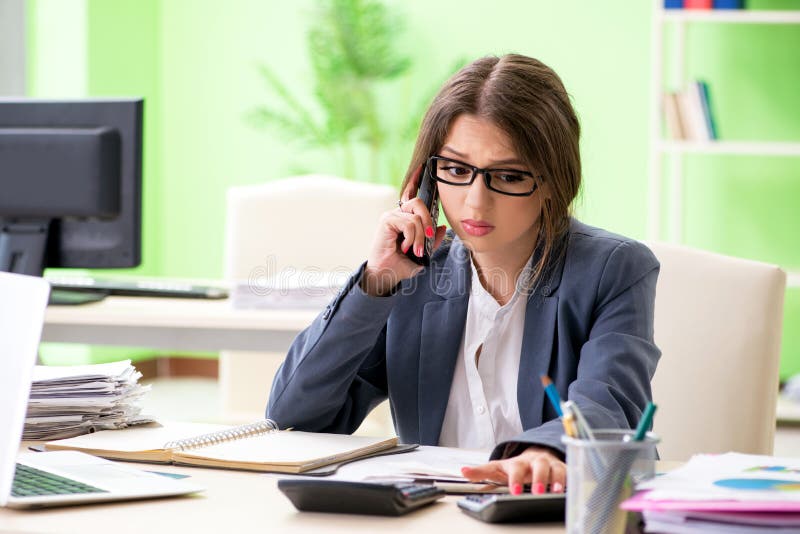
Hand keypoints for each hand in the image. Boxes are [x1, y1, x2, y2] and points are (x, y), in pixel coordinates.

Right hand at [361, 167, 446, 296]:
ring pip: (416, 216)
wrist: (387, 275)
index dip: (415, 179)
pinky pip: (409, 223)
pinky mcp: (386, 221)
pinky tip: (406, 247)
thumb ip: (432, 240)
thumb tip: (442, 227)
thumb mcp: (423, 252)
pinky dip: (412, 237)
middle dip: (428, 221)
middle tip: (428, 239)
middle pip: (419, 202)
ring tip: (415, 250)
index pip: (411, 194)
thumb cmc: (402, 265)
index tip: (423, 166)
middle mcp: (397, 214)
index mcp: (405, 218)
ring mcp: (391, 216)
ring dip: (420, 236)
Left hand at [461, 446, 565, 494]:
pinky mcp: (563, 469)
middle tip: (537, 493)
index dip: (515, 479)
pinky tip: (570, 489)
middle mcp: (535, 462)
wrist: (538, 454)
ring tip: (555, 491)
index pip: (516, 468)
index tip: (515, 491)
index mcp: (519, 463)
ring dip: (556, 480)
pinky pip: (569, 473)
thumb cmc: (517, 465)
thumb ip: (481, 471)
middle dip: (538, 479)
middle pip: (539, 466)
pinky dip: (570, 480)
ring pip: (555, 469)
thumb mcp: (498, 468)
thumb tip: (463, 471)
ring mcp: (550, 464)